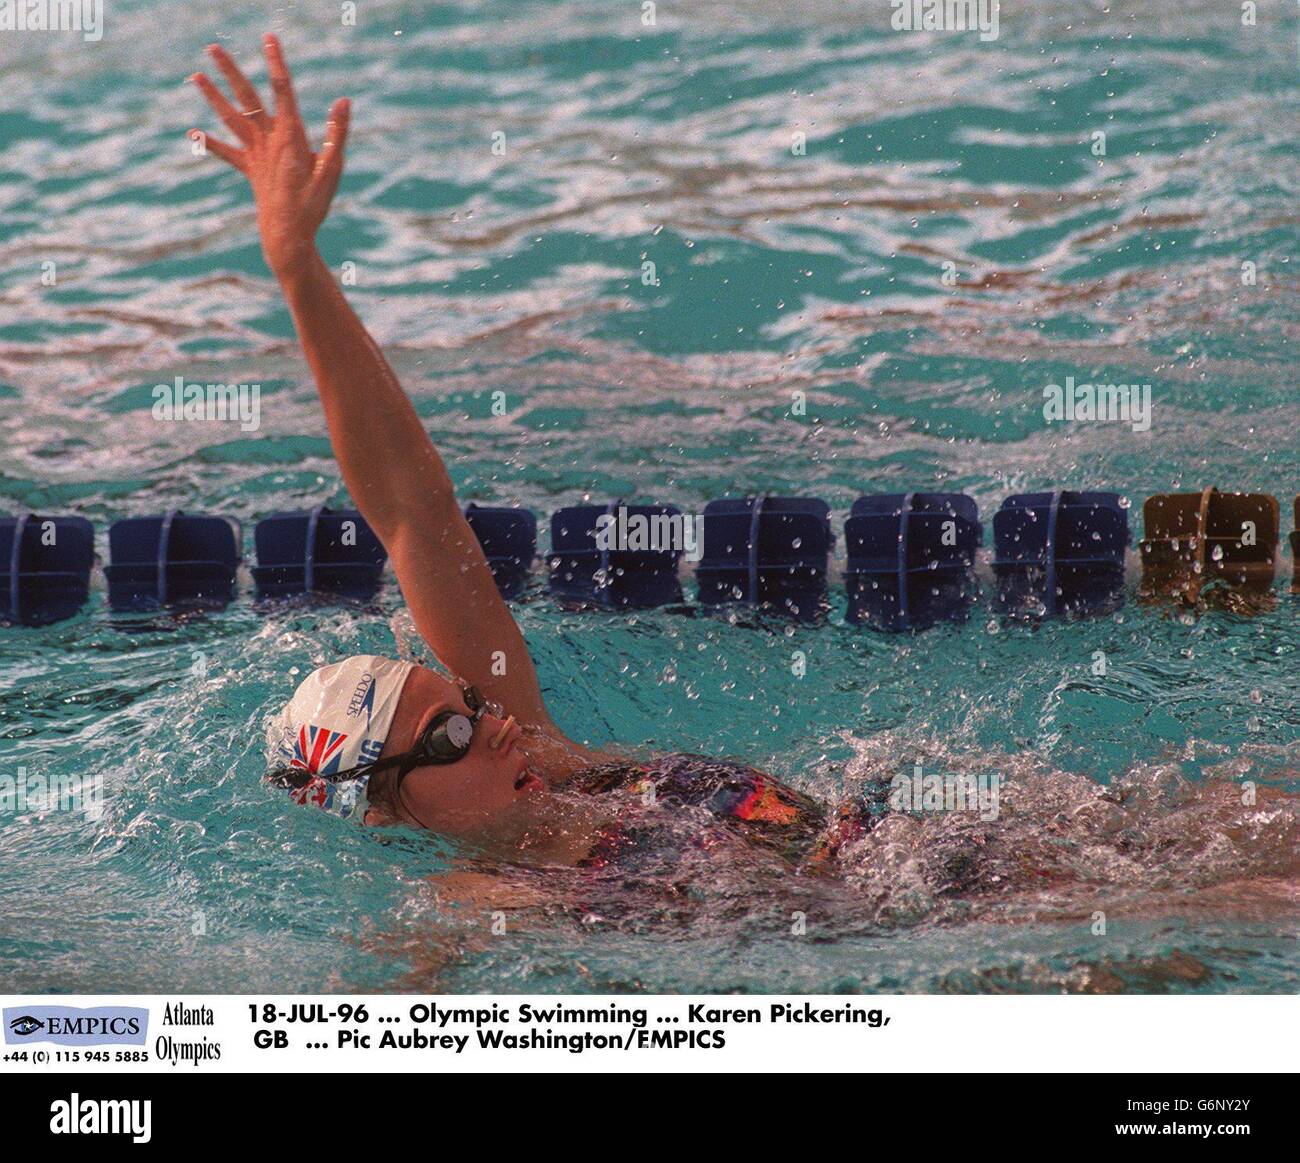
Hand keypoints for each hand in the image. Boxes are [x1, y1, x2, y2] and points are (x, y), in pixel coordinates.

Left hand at [189, 33, 348, 278]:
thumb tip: (344, 102)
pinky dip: (211, 143)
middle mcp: (268, 141)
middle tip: (213, 47)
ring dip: (213, 97)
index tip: (269, 38)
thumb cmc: (313, 206)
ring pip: (231, 119)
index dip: (276, 63)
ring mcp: (255, 155)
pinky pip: (227, 154)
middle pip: (247, 98)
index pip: (283, 91)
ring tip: (195, 76)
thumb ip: (338, 134)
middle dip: (231, 71)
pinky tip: (192, 133)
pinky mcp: (250, 171)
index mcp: (290, 136)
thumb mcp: (333, 170)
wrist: (287, 237)